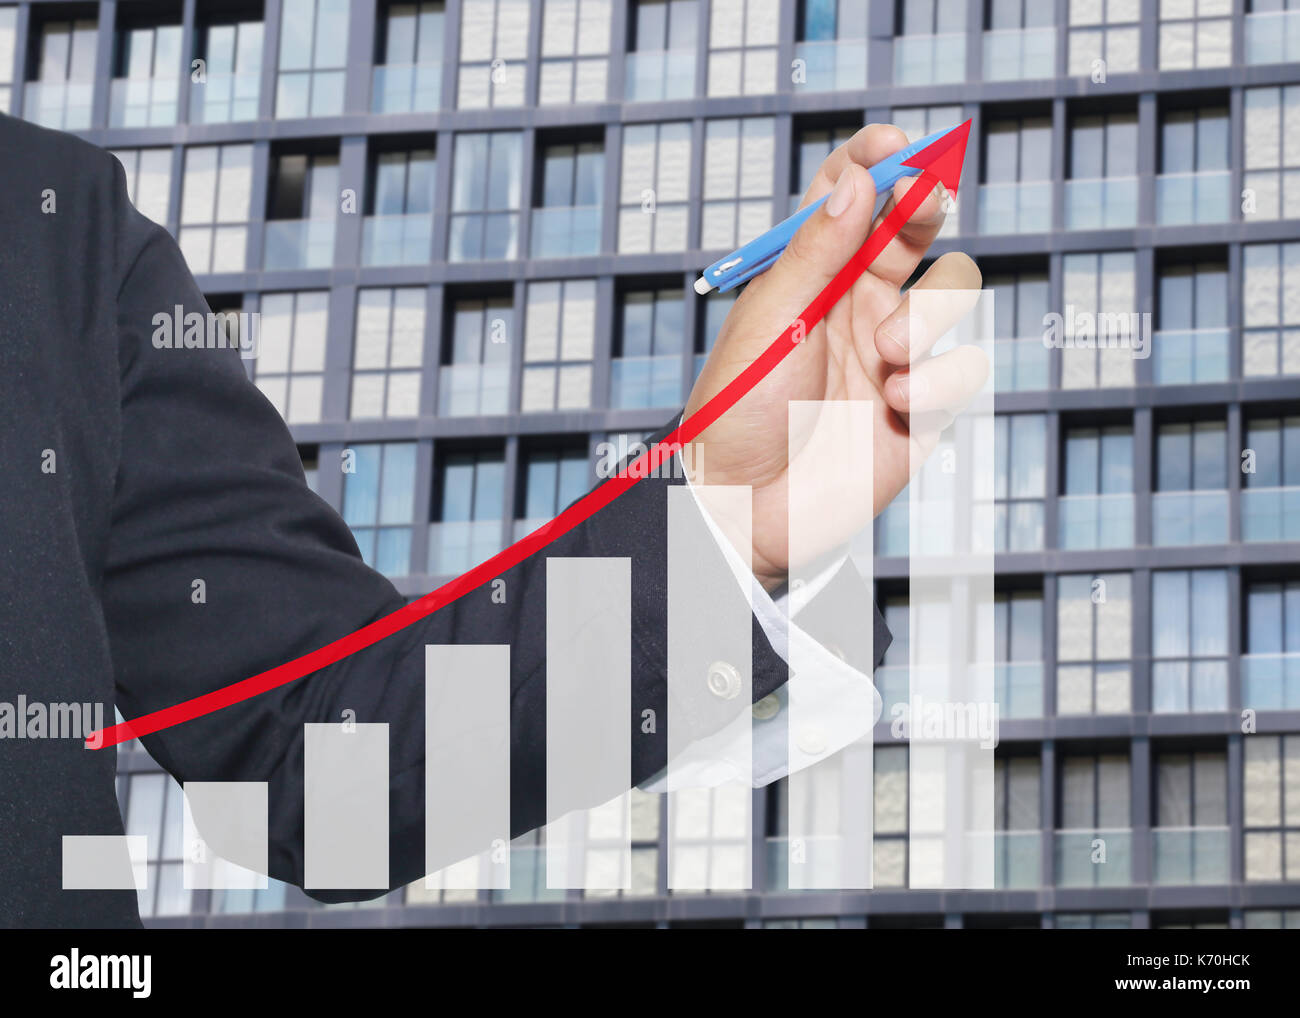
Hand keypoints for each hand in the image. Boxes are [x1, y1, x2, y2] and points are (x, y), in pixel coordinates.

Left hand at [683, 123, 987, 591]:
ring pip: (947, 299)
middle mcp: (853, 310)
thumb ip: (817, 252)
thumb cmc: (736, 413)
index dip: (874, 164)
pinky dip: (939, 378)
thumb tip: (856, 181)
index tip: (896, 141)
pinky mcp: (919, 412)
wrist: (745, 510)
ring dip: (925, 315)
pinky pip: (960, 370)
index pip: (847, 204)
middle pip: (909, 235)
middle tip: (928, 193)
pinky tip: (900, 401)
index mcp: (808, 281)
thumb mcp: (771, 322)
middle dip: (924, 207)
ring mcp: (889, 359)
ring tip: (885, 353)